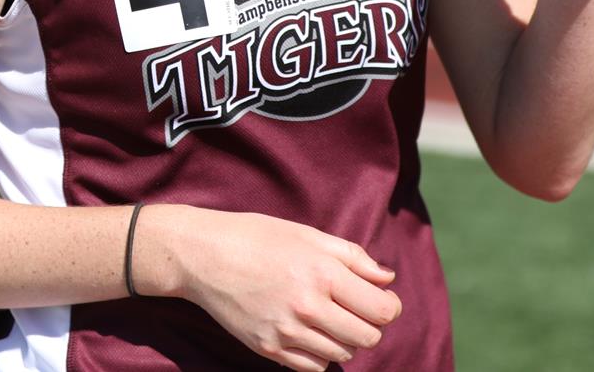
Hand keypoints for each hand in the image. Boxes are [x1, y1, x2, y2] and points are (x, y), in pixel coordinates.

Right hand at [143, 206, 400, 369]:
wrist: (204, 255)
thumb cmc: (258, 237)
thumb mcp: (308, 234)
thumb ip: (353, 257)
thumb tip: (387, 279)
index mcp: (322, 272)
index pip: (381, 310)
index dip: (389, 307)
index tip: (381, 299)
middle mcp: (308, 306)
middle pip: (367, 338)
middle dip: (370, 325)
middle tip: (356, 310)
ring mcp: (287, 331)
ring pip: (342, 354)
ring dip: (343, 339)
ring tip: (328, 317)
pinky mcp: (268, 348)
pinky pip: (312, 367)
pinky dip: (319, 355)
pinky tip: (308, 333)